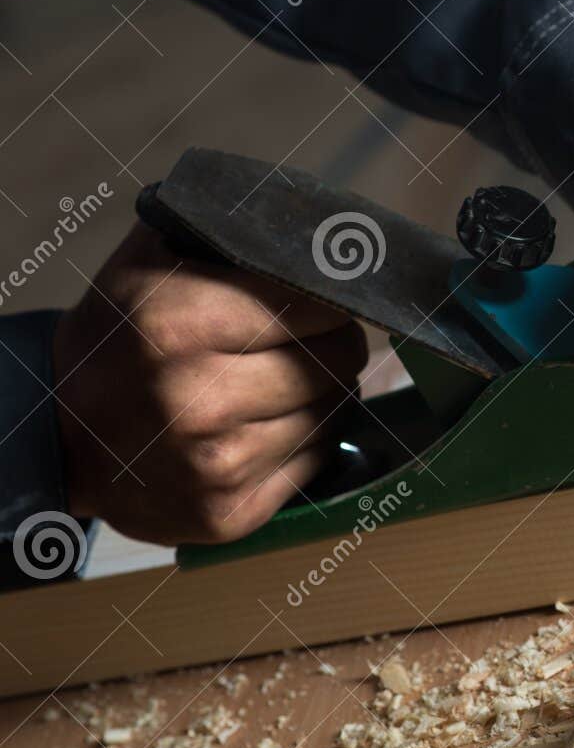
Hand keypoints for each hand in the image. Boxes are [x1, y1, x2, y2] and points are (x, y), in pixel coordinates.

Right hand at [52, 224, 366, 543]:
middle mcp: (194, 398)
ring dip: (320, 394)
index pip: (316, 302)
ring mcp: (213, 464)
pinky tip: (265, 426)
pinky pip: (318, 460)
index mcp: (174, 323)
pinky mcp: (228, 513)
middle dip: (331, 346)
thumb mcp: (152, 261)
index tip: (314, 302)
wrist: (61, 434)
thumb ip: (230, 234)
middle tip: (298, 344)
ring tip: (272, 384)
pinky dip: (308, 440)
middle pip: (338, 359)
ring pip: (335, 411)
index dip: (325, 299)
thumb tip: (328, 234)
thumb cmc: (121, 338)